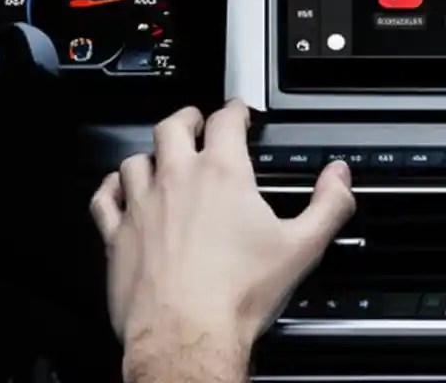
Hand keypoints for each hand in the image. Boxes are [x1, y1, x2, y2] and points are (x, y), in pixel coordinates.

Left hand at [89, 100, 355, 365]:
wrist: (187, 335)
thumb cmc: (238, 294)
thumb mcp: (303, 246)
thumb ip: (329, 205)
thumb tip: (340, 177)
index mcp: (222, 174)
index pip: (225, 120)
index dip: (235, 110)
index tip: (238, 112)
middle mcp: (176, 180)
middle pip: (172, 127)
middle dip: (187, 119)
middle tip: (196, 122)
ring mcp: (141, 206)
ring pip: (135, 159)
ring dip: (150, 154)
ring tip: (160, 157)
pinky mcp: (116, 236)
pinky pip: (104, 198)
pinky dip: (112, 187)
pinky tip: (118, 190)